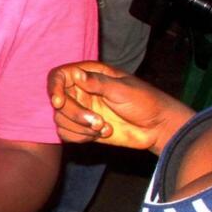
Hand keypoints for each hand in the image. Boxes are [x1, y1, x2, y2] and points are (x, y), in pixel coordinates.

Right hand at [48, 61, 191, 154]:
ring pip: (60, 119)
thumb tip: (76, 75)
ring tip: (102, 128)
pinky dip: (79, 137)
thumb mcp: (123, 89)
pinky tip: (98, 134)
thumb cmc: (145, 102)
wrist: (157, 127)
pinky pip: (65, 134)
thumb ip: (98, 83)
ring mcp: (81, 110)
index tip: (59, 102)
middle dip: (75, 114)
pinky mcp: (82, 128)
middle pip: (58, 102)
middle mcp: (81, 91)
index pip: (59, 76)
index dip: (54, 87)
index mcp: (90, 75)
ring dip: (79, 128)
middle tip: (97, 121)